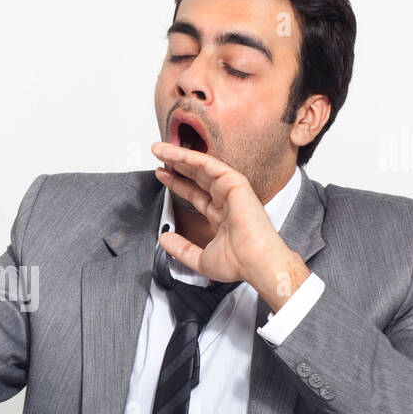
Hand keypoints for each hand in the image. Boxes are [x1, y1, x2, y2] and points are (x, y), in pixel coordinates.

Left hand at [150, 142, 308, 309]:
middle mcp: (226, 200)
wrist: (255, 263)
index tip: (162, 175)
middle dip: (176, 164)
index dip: (177, 183)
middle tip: (157, 154)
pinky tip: (175, 154)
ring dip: (180, 156)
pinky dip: (191, 157)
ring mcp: (231, 190)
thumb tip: (164, 238)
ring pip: (201, 167)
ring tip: (159, 149)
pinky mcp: (235, 183)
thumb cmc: (238, 264)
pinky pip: (210, 165)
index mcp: (221, 215)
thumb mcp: (199, 258)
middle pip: (197, 176)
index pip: (195, 194)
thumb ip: (181, 248)